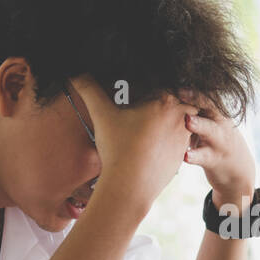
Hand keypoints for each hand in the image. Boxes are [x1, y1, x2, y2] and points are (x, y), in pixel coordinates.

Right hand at [68, 75, 190, 206]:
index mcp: (166, 101)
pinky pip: (183, 141)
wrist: (130, 187)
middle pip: (179, 101)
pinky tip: (154, 145)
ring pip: (184, 121)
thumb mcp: (102, 114)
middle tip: (148, 110)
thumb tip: (74, 72)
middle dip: (167, 103)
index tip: (142, 95)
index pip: (164, 85)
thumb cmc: (118, 149)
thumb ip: (89, 89)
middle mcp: (181, 118)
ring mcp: (184, 138)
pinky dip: (172, 140)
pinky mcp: (183, 155)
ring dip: (173, 120)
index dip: (153, 89)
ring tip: (151, 127)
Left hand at [179, 90, 256, 210]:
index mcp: (215, 112)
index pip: (205, 94)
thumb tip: (163, 96)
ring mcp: (219, 141)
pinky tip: (185, 156)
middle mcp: (219, 123)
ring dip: (199, 125)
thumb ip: (192, 112)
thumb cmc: (212, 142)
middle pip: (210, 107)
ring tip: (187, 121)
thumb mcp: (206, 124)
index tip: (175, 79)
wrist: (237, 171)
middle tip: (179, 91)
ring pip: (210, 131)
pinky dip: (194, 156)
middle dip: (196, 98)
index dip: (191, 87)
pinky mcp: (215, 159)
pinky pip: (204, 157)